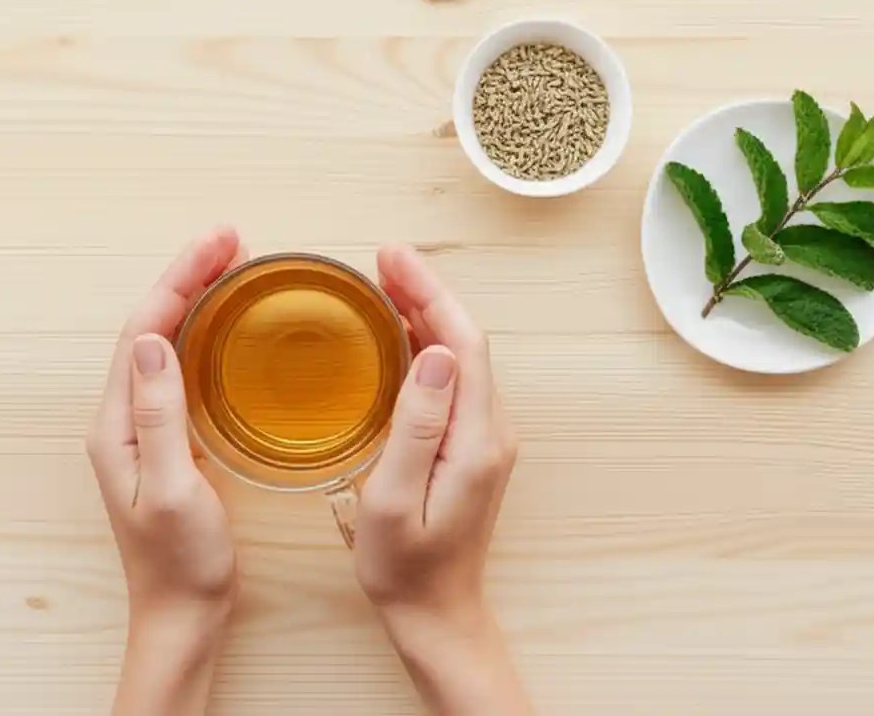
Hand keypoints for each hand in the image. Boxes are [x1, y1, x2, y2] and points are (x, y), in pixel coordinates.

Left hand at [86, 228, 244, 715]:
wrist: (183, 610)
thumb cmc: (179, 561)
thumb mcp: (170, 489)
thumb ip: (160, 417)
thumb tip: (157, 342)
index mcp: (117, 424)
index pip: (145, 331)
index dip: (179, 281)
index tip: (218, 245)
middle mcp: (123, 418)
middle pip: (153, 328)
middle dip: (188, 278)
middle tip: (232, 242)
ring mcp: (145, 429)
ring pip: (169, 345)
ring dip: (197, 302)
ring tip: (233, 269)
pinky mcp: (169, 441)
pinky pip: (185, 371)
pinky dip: (207, 338)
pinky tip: (231, 332)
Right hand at [355, 244, 530, 714]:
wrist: (436, 614)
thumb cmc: (404, 567)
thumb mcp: (392, 498)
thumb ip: (417, 426)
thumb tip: (438, 355)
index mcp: (476, 440)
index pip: (464, 344)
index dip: (430, 294)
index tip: (391, 259)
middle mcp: (492, 432)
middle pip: (467, 342)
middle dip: (426, 293)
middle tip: (381, 260)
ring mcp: (485, 440)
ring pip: (463, 358)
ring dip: (428, 315)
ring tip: (384, 284)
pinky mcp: (472, 449)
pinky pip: (455, 382)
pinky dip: (428, 347)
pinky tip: (399, 336)